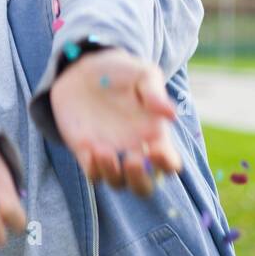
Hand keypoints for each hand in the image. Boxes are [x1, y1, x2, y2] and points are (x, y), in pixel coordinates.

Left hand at [49, 47, 181, 195]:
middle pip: (144, 186)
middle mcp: (135, 150)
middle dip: (140, 181)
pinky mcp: (86, 153)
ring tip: (104, 149)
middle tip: (132, 159)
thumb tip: (171, 114)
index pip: (169, 164)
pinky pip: (94, 176)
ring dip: (113, 174)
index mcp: (154, 135)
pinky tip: (91, 147)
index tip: (155, 149)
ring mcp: (111, 154)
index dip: (166, 164)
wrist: (83, 68)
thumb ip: (155, 93)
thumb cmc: (120, 71)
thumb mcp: (142, 75)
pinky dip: (94, 170)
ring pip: (118, 184)